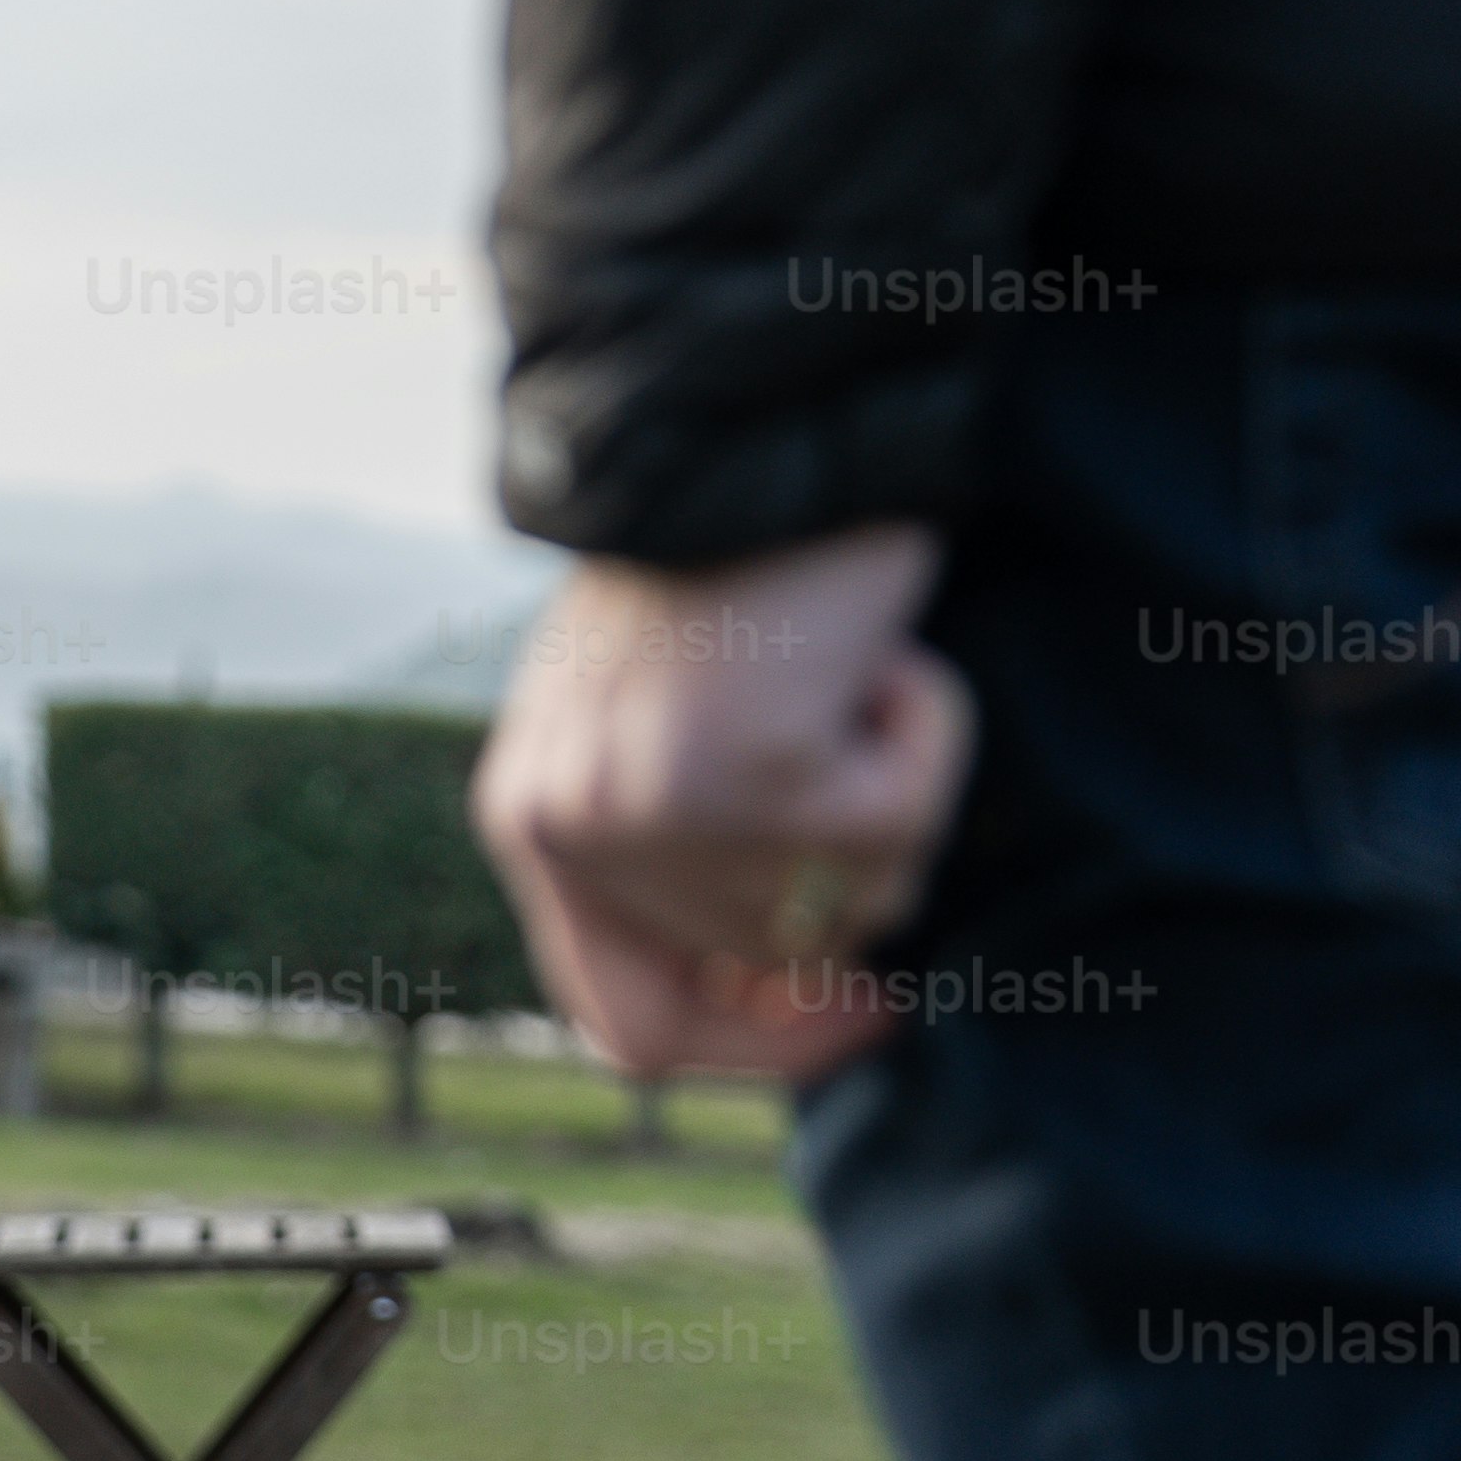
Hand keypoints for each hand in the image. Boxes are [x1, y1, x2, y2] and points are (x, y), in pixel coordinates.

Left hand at [468, 523, 976, 1079]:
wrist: (763, 412)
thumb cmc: (735, 556)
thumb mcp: (660, 716)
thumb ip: (682, 850)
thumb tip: (793, 990)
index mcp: (530, 817)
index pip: (627, 1027)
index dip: (756, 1048)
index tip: (865, 1010)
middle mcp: (571, 828)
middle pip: (770, 967)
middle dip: (858, 877)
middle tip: (867, 746)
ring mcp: (655, 808)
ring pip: (852, 901)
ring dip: (899, 789)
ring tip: (850, 668)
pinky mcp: (752, 771)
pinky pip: (906, 820)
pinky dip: (930, 735)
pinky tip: (876, 650)